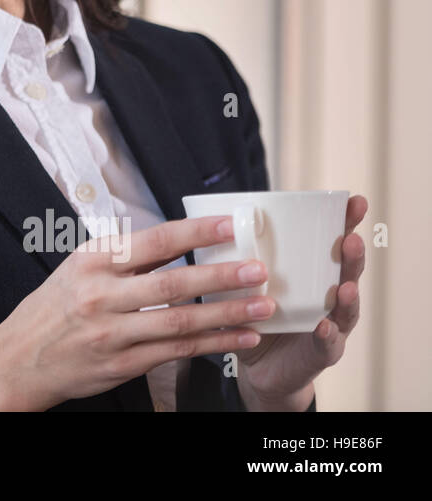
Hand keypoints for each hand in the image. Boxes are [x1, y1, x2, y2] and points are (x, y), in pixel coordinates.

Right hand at [0, 214, 273, 409]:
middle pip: (173, 283)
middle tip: (258, 269)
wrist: (19, 358)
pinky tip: (239, 339)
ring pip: (181, 321)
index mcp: (92, 261)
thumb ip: (121, 257)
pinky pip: (177, 353)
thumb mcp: (77, 269)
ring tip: (262, 306)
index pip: (153, 241)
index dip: (195, 232)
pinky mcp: (122, 364)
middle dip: (221, 276)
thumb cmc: (52, 310)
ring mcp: (112, 332)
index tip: (229, 224)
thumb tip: (174, 239)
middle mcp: (101, 295)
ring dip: (227, 314)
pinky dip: (213, 346)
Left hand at [236, 195, 368, 409]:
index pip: (332, 244)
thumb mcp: (248, 283)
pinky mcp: (319, 353)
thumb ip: (243, 258)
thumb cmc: (255, 316)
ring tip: (345, 285)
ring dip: (347, 295)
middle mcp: (327, 297)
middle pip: (347, 272)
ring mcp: (329, 325)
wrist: (258, 366)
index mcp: (311, 274)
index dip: (345, 223)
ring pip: (345, 309)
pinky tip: (323, 326)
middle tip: (350, 238)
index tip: (353, 201)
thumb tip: (216, 217)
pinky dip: (327, 335)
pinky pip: (326, 345)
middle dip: (352, 255)